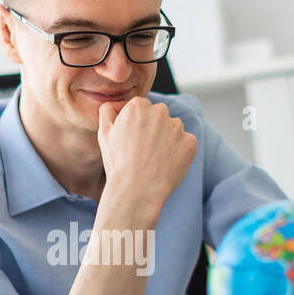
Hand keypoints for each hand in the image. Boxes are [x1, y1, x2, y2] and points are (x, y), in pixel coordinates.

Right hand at [96, 96, 196, 215]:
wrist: (136, 190)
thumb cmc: (118, 163)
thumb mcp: (104, 133)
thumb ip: (108, 111)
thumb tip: (114, 104)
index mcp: (138, 106)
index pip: (142, 108)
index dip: (137, 125)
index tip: (134, 140)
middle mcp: (160, 111)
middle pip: (159, 116)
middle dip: (154, 129)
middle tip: (144, 151)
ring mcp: (177, 126)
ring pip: (173, 129)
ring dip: (167, 140)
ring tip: (154, 160)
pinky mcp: (190, 142)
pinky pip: (185, 143)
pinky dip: (179, 152)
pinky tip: (166, 164)